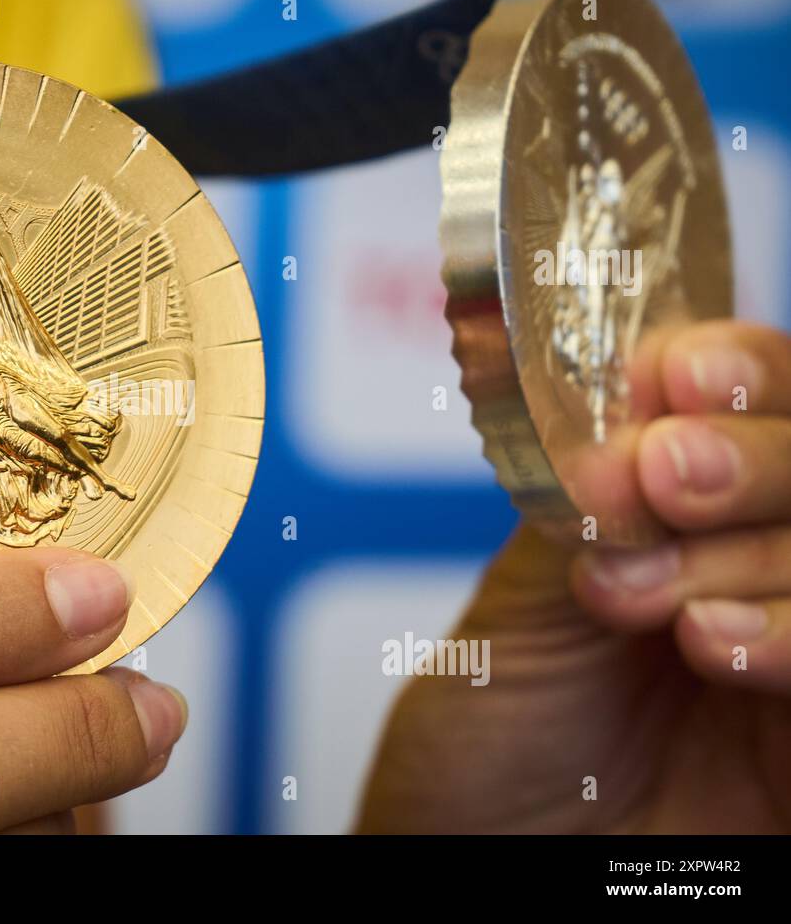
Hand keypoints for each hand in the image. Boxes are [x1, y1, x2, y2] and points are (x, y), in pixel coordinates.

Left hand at [360, 320, 790, 832]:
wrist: (473, 858)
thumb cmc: (486, 741)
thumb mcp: (521, 602)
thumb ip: (589, 506)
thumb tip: (640, 418)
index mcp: (683, 519)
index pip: (754, 406)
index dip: (737, 372)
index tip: (678, 377)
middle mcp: (756, 571)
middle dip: (751, 454)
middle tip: (665, 475)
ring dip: (756, 552)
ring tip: (645, 596)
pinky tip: (715, 641)